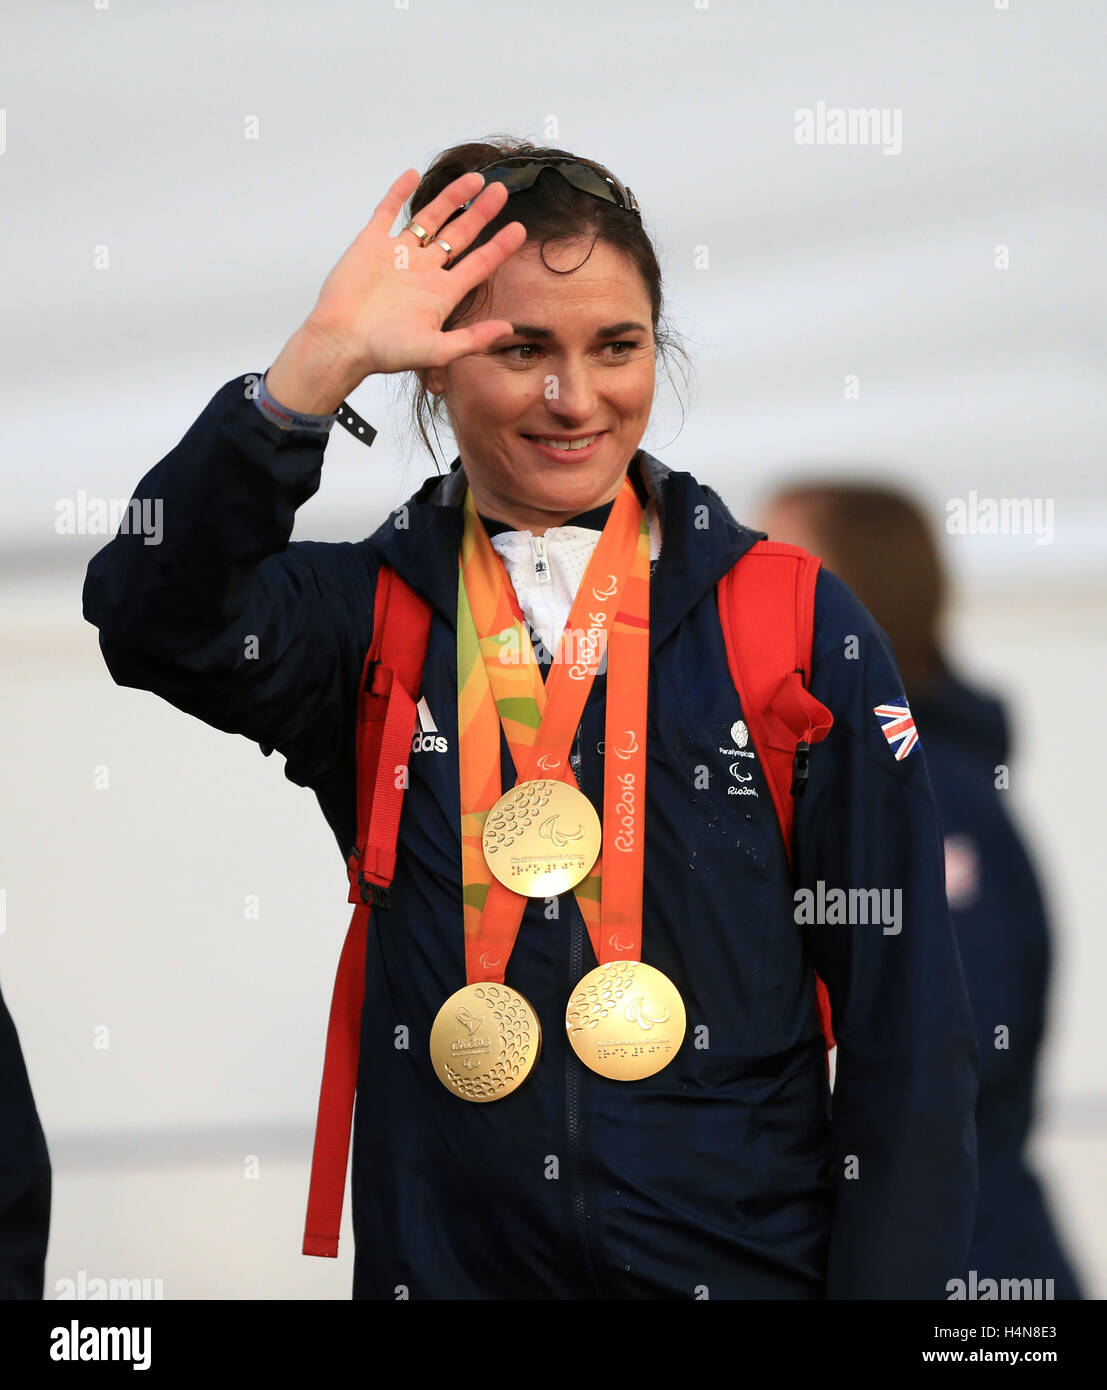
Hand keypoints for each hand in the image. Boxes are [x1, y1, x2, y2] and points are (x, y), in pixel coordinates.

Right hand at [304, 168, 525, 380]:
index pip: (478, 264)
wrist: (341, 342)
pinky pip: (387, 212)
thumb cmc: (384, 351)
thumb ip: (473, 338)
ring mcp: (398, 255)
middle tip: (501, 192)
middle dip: (481, 214)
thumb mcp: (436, 350)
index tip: (519, 229)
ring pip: (430, 219)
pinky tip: (412, 174)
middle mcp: (423, 271)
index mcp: (441, 293)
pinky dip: (398, 193)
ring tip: (474, 179)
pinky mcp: (370, 244)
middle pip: (459, 235)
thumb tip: (508, 330)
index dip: (499, 247)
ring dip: (451, 198)